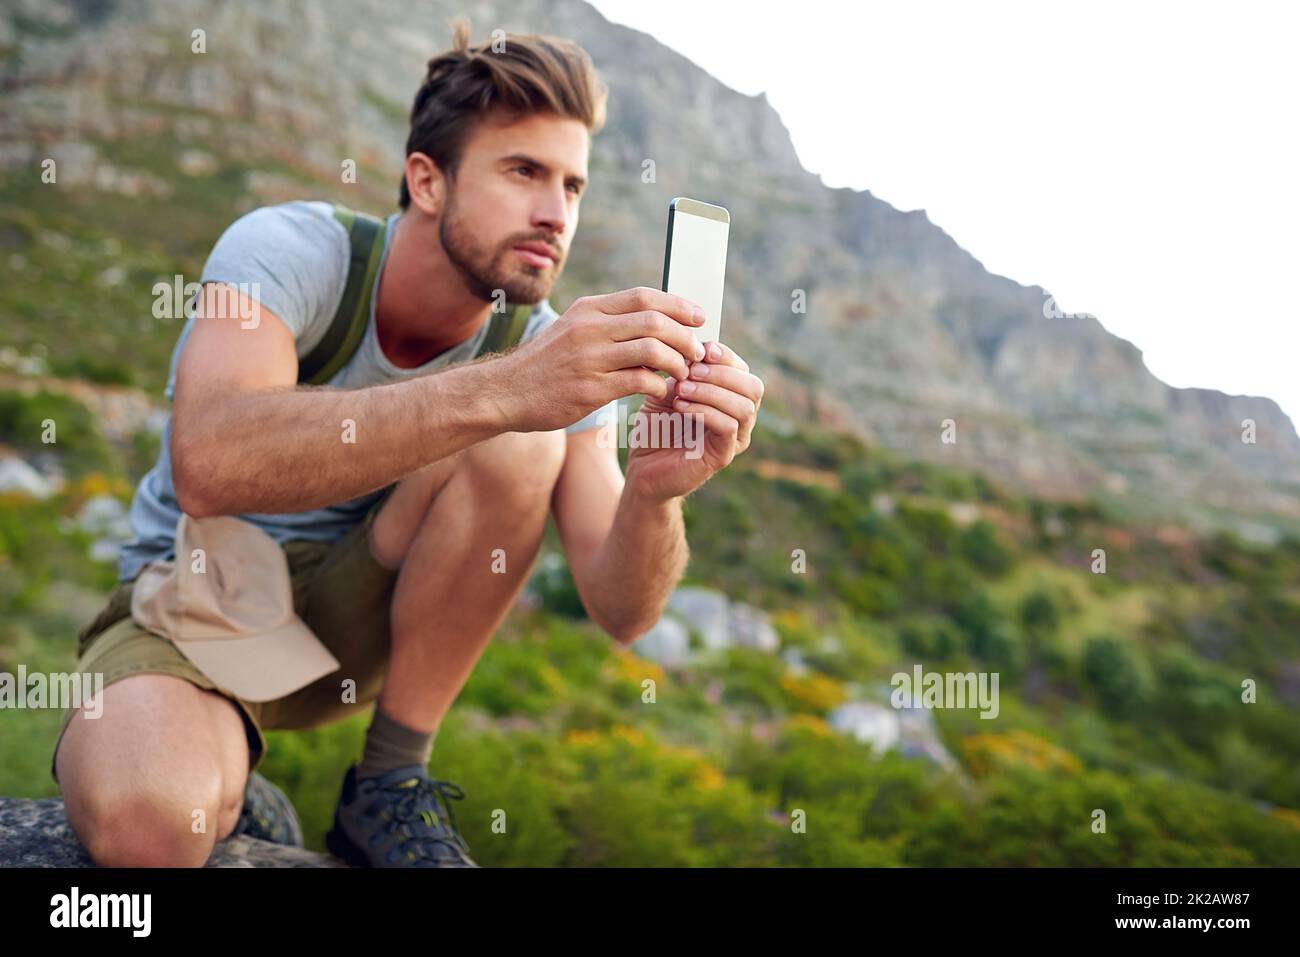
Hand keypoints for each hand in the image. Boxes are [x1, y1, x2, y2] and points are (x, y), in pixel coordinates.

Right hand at [493, 287, 707, 432]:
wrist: (506, 392)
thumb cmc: (547, 363)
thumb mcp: (573, 329)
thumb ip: (609, 323)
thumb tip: (655, 320)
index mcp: (589, 310)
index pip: (644, 297)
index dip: (678, 305)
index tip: (698, 317)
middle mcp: (590, 329)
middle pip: (654, 321)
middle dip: (685, 336)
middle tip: (698, 351)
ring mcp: (590, 359)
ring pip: (652, 350)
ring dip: (677, 362)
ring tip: (684, 372)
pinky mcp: (591, 389)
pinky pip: (640, 382)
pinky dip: (660, 386)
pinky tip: (663, 391)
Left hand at [623, 340, 763, 503]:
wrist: (643, 468)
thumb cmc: (656, 427)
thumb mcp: (666, 390)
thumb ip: (679, 369)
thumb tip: (687, 341)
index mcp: (730, 397)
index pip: (742, 369)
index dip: (726, 355)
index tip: (703, 348)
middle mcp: (740, 417)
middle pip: (753, 386)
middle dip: (722, 373)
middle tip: (691, 370)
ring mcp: (735, 438)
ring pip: (744, 407)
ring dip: (712, 392)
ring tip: (681, 389)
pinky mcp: (723, 456)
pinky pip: (728, 428)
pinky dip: (706, 412)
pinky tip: (681, 406)